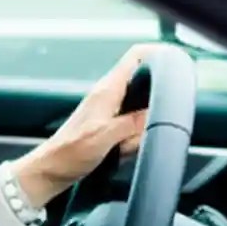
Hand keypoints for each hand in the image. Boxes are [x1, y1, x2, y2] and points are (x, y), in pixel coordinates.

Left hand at [11, 43, 169, 207]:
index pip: (136, 56)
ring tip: (123, 147)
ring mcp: (110, 111)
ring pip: (142, 114)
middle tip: (138, 132)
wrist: (50, 171)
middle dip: (152, 110)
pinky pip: (133, 130)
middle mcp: (109, 95)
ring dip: (139, 132)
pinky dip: (132, 142)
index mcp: (107, 89)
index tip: (176, 63)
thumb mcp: (105, 136)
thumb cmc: (68, 153)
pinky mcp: (110, 127)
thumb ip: (134, 122)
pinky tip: (120, 153)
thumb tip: (157, 111)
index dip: (158, 53)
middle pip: (147, 89)